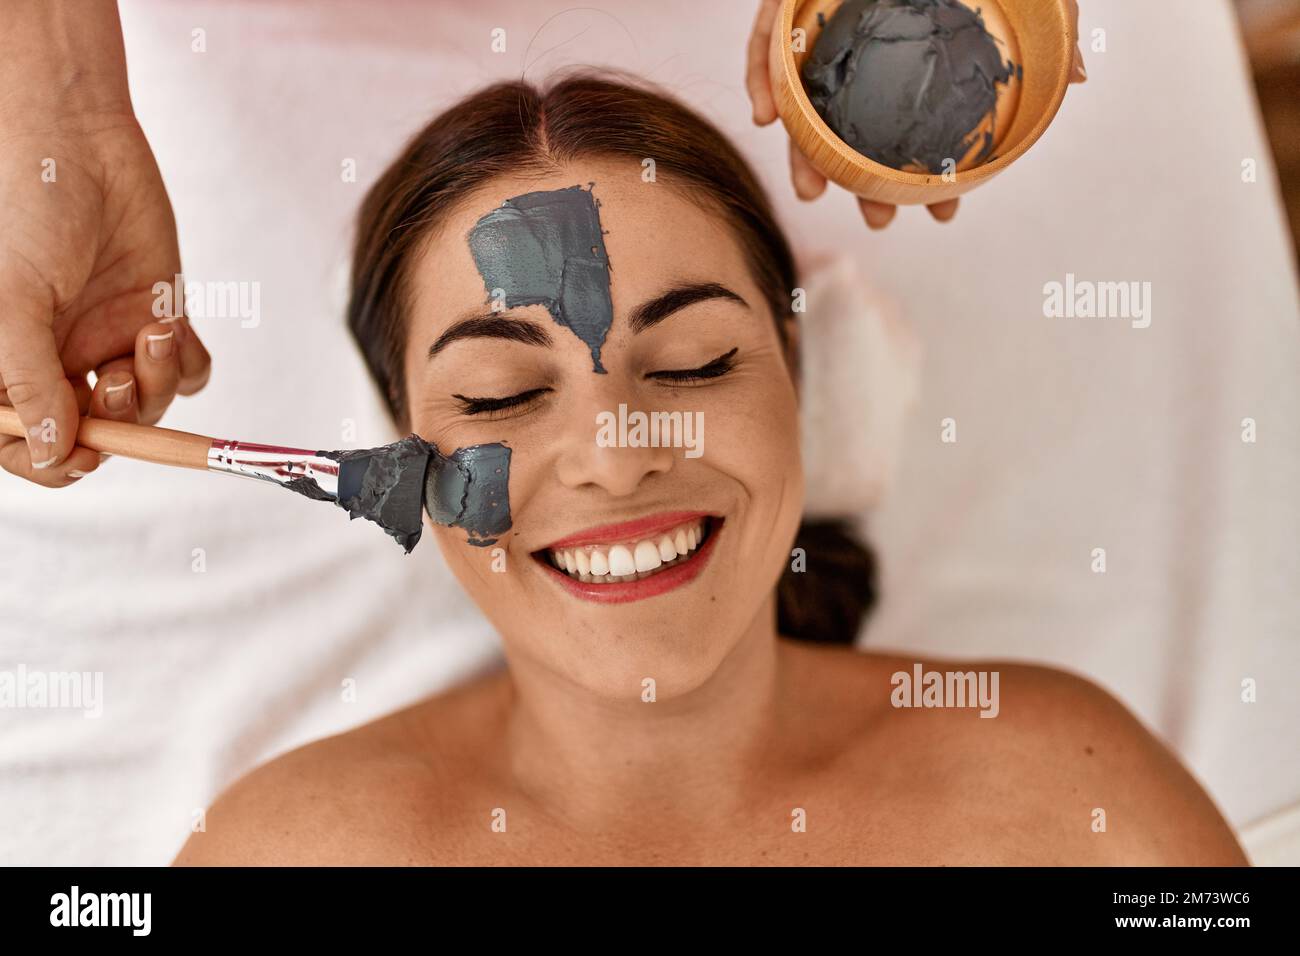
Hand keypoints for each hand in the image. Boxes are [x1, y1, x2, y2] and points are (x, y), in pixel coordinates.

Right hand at [0, 1, 210, 485]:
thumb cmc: (27, 212)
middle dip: (116, 423)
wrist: (81, 144)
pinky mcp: (156, 317)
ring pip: (146, 407)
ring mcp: (109, 341)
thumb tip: (50, 453)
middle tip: (119, 380)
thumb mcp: (12, 300)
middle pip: (97, 434)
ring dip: (156, 383)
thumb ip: (29, 379)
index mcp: (10, 364)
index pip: (26, 444)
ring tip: (152, 334)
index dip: (53, 461)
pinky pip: (185, 372)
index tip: (80, 453)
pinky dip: (187, 362)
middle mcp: (60, 360)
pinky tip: (172, 323)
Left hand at [745, 0, 1087, 229]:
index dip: (930, 179)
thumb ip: (1054, 28)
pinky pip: (767, 45)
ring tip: (815, 191)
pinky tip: (768, 117)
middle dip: (864, 187)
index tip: (944, 214)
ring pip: (808, 106)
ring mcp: (826, 29)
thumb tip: (1079, 79)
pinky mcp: (788, 1)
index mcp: (915, 61)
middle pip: (858, 133)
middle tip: (880, 220)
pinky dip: (764, 82)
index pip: (918, 130)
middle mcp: (870, 53)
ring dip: (806, 156)